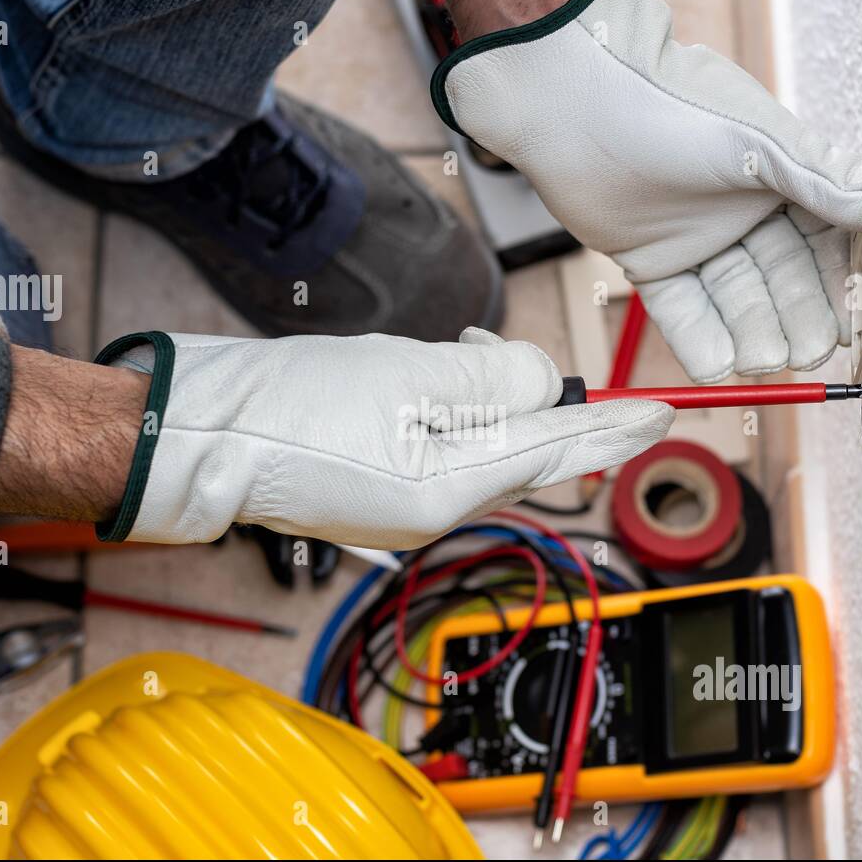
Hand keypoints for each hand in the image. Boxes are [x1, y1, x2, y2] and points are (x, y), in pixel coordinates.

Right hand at [94, 328, 672, 549]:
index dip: (614, 429)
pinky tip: (425, 378)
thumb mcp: (404, 373)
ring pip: (482, 450)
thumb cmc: (287, 405)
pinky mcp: (380, 493)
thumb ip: (492, 379)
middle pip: (521, 454)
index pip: (556, 454)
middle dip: (535, 400)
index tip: (665, 412)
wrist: (197, 434)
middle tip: (502, 346)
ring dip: (484, 398)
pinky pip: (444, 453)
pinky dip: (451, 413)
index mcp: (446, 493)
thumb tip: (545, 382)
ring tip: (448, 351)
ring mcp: (404, 510)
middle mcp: (433, 514)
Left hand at [433, 0, 861, 382]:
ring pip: (735, 299)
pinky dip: (699, 337)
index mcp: (783, 176)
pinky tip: (717, 366)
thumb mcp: (764, 150)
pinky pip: (683, 309)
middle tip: (806, 353)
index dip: (842, 282)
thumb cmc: (672, 108)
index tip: (857, 323)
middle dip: (795, 317)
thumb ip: (833, 188)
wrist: (576, 105)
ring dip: (750, 332)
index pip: (827, 239)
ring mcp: (697, 237)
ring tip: (761, 361)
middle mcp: (743, 211)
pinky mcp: (651, 260)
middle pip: (782, 280)